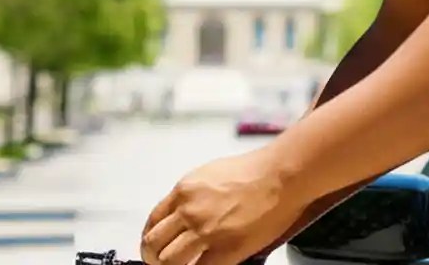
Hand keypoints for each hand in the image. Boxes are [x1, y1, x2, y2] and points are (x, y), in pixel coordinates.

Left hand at [140, 146, 302, 264]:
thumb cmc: (252, 172)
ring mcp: (205, 232)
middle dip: (153, 258)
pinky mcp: (225, 250)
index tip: (153, 247)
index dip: (150, 238)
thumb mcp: (209, 175)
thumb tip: (182, 215)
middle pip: (153, 244)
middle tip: (160, 263)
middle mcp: (188, 211)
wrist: (279, 176)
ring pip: (169, 261)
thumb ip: (191, 197)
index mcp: (183, 191)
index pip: (152, 221)